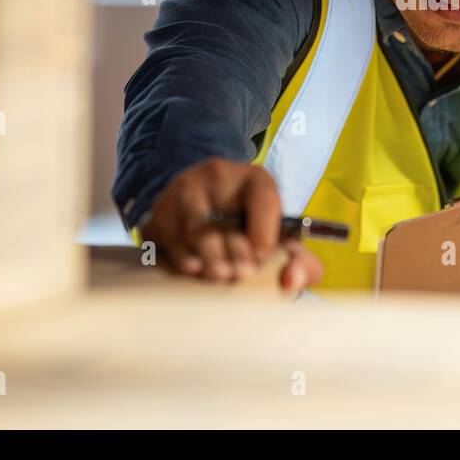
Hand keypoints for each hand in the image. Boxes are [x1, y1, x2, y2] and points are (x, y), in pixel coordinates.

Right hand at [139, 158, 322, 292]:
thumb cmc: (252, 232)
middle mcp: (214, 178)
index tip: (264, 254)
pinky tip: (193, 272)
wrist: (206, 214)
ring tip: (218, 276)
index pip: (262, 196)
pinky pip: (165, 241)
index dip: (264, 229)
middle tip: (240, 274)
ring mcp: (180, 194)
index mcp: (254, 180)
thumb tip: (292, 281)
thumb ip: (302, 264)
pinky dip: (179, 261)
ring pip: (189, 229)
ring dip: (204, 258)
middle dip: (231, 250)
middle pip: (219, 217)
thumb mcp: (282, 241)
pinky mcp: (157, 215)